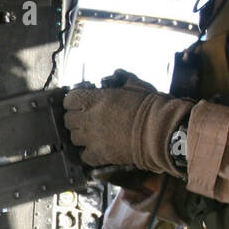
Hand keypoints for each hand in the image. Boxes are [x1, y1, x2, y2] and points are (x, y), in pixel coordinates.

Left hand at [63, 80, 192, 174]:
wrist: (160, 131)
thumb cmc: (151, 107)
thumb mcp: (135, 85)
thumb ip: (121, 79)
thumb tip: (117, 73)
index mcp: (95, 99)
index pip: (69, 100)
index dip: (73, 102)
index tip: (79, 103)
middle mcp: (89, 119)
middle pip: (68, 120)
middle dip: (75, 119)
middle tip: (86, 119)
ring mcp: (92, 138)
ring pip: (74, 138)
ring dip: (81, 135)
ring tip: (93, 134)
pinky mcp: (99, 155)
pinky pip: (84, 156)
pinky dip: (88, 153)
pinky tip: (97, 149)